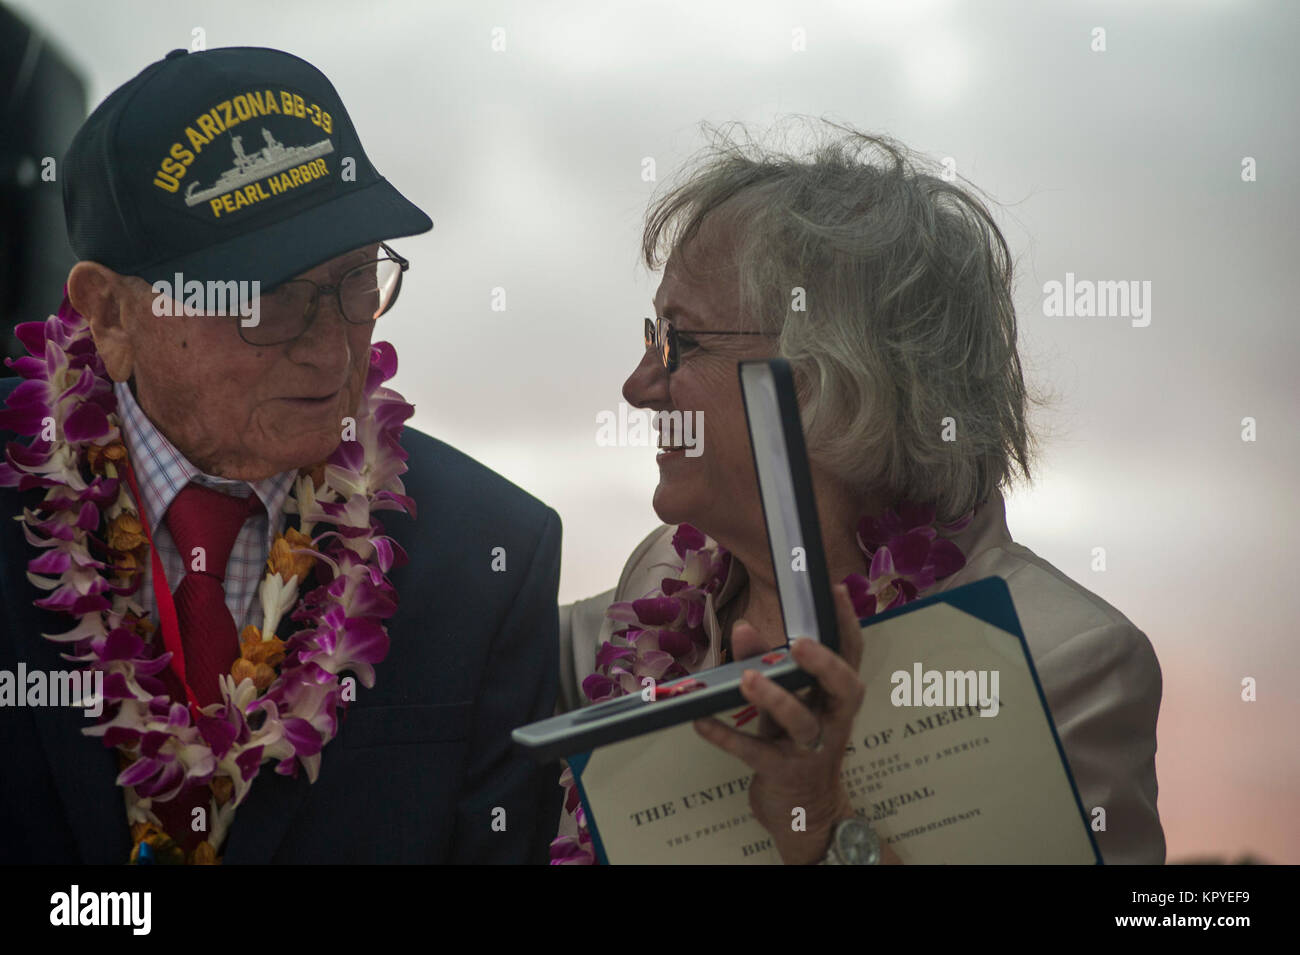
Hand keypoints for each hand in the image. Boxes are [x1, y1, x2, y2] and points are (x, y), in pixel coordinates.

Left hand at [695, 583, 897, 863]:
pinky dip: (727, 736)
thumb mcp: (784, 705)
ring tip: (747, 678)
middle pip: (844, 688)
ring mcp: (811, 750)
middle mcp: (833, 720)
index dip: (846, 624)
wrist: (806, 815)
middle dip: (824, 664)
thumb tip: (742, 627)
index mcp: (836, 698)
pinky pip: (756, 752)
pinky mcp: (784, 774)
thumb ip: (766, 666)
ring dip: (775, 699)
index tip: (837, 591)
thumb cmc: (794, 746)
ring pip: (802, 721)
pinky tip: (701, 722)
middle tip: (800, 642)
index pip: (850, 656)